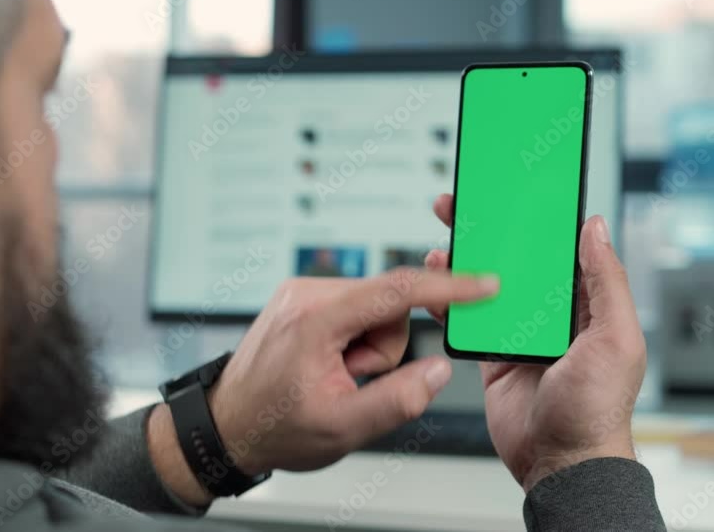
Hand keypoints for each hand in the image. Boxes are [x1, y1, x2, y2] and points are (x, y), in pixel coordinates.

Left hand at [208, 268, 498, 475]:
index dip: (447, 288)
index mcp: (316, 319)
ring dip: (367, 346)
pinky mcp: (301, 298)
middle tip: (352, 379)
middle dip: (383, 347)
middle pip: (388, 303)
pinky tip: (329, 364)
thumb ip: (398, 400)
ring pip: (374, 307)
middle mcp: (306, 293)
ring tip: (335, 375)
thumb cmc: (275, 427)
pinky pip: (354, 309)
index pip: (396, 291)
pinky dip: (353, 338)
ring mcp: (301, 292)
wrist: (227, 424)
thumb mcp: (343, 427)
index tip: (485, 285)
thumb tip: (439, 370)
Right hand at [425, 194, 645, 491]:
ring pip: (486, 285)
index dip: (537, 219)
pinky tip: (436, 286)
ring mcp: (519, 333)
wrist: (560, 462)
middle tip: (463, 206)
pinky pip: (468, 320)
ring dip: (464, 261)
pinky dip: (449, 302)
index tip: (516, 193)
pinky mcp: (492, 355)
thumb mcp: (616, 338)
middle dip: (490, 230)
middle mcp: (552, 314)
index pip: (559, 248)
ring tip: (443, 241)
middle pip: (516, 259)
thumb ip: (605, 282)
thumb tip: (595, 228)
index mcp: (586, 303)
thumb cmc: (597, 410)